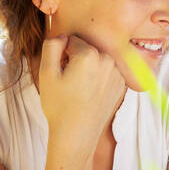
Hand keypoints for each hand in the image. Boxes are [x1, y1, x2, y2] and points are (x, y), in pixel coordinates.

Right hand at [37, 34, 125, 154]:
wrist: (77, 133)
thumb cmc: (59, 105)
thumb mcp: (46, 72)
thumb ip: (52, 46)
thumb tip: (62, 36)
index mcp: (90, 55)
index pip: (71, 40)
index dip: (61, 54)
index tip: (59, 71)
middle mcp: (109, 61)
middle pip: (86, 49)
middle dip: (75, 59)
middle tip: (67, 80)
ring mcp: (118, 74)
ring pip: (97, 61)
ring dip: (87, 68)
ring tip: (78, 88)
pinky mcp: (122, 85)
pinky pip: (106, 73)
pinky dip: (98, 78)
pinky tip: (89, 93)